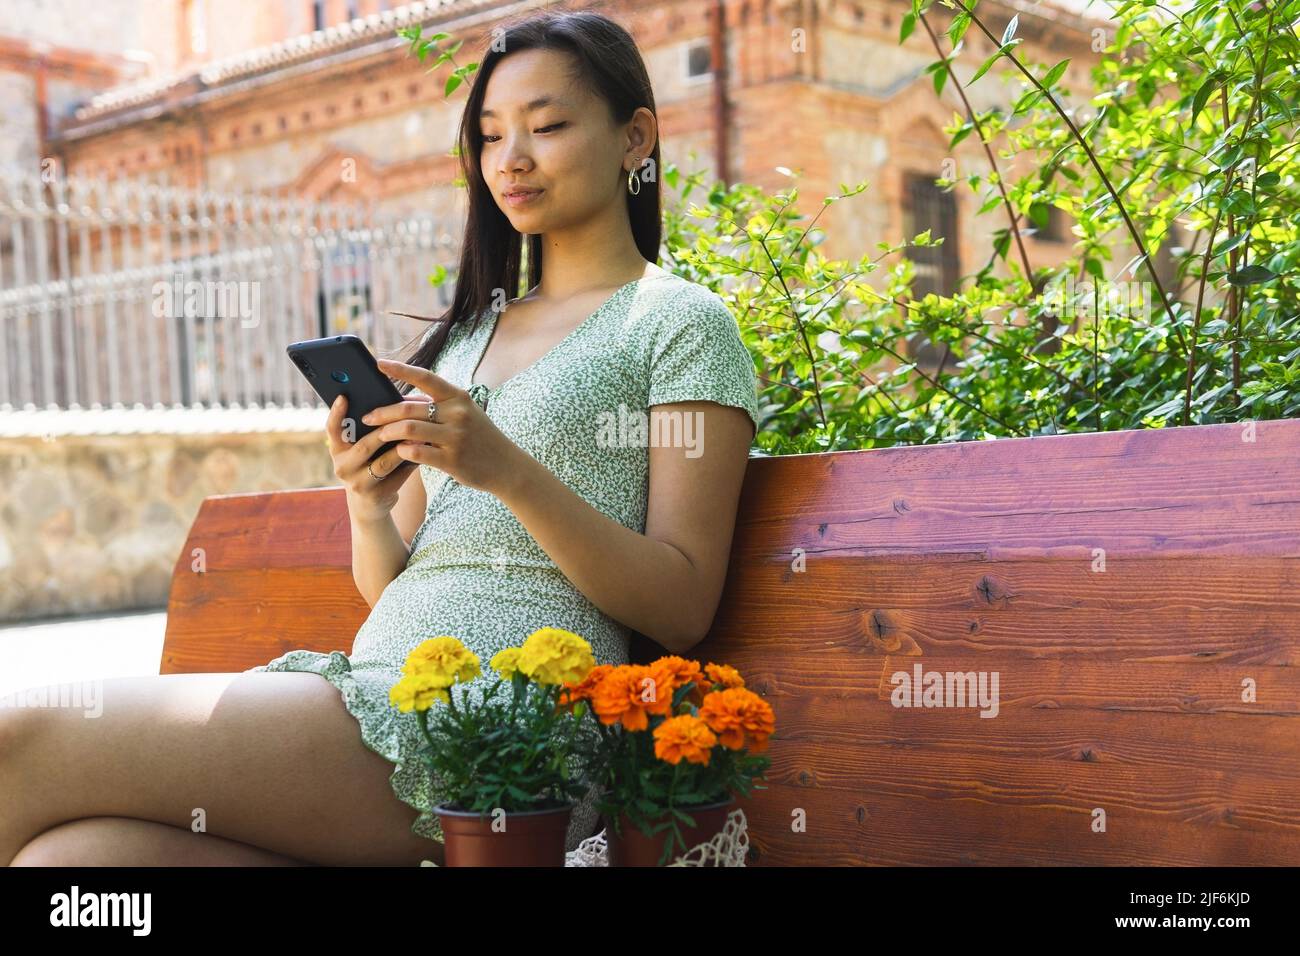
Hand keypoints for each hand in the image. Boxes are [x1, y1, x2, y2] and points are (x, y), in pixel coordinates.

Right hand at [326, 392, 419, 523]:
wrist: (369, 505)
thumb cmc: (367, 467)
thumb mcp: (359, 452)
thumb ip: (366, 433)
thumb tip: (391, 404)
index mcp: (337, 451)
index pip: (332, 429)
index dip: (336, 413)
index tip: (343, 396)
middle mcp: (343, 467)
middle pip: (365, 445)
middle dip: (386, 430)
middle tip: (405, 416)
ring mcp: (359, 483)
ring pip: (385, 462)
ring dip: (404, 447)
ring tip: (420, 434)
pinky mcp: (377, 495)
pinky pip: (399, 475)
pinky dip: (412, 462)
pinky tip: (424, 452)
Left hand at [367, 359, 523, 495]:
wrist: (507, 466)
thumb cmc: (480, 437)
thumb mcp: (464, 414)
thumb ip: (435, 405)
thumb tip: (400, 399)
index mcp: (458, 397)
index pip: (425, 377)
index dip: (400, 369)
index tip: (379, 363)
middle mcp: (457, 414)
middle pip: (409, 408)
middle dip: (383, 412)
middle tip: (368, 417)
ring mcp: (455, 437)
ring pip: (408, 430)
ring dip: (387, 433)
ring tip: (378, 436)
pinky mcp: (452, 460)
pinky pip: (416, 453)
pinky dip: (402, 452)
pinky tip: (398, 452)